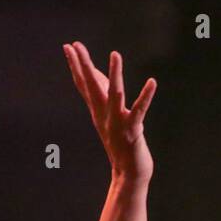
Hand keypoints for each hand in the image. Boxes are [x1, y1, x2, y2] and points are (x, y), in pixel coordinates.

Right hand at [62, 41, 156, 183]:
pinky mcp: (133, 131)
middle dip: (83, 64)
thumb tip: (99, 83)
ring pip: (115, 94)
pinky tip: (152, 82)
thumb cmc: (122, 146)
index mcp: (98, 112)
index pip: (84, 85)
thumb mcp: (109, 121)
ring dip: (115, 74)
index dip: (76, 66)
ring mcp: (118, 123)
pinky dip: (146, 96)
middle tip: (75, 45)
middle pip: (92, 86)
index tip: (68, 46)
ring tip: (115, 54)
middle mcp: (104, 115)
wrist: (129, 175)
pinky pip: (140, 110)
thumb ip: (104, 102)